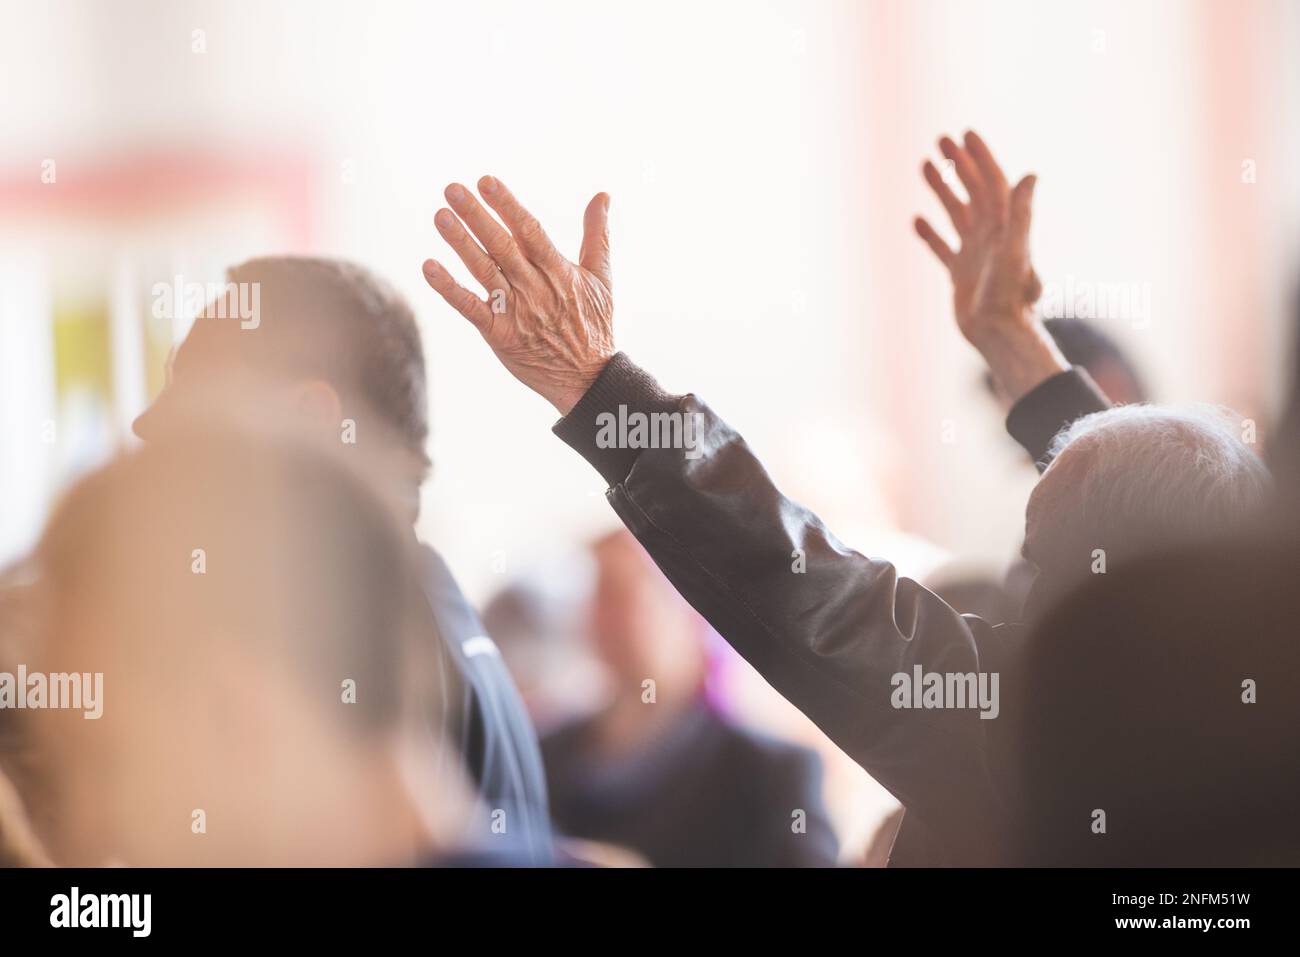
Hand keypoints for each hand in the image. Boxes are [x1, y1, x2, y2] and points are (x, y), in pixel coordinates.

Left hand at [422, 177, 614, 414]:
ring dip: (461, 244)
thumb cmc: (594, 325)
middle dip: (477, 216)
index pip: (530, 231)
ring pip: (485, 272)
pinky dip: (450, 289)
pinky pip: (471, 308)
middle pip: (502, 246)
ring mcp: (517, 312)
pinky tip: (430, 268)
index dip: (507, 205)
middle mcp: (536, 288)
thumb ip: (597, 235)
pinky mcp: (500, 334)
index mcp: (559, 272)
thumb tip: (603, 195)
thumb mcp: (602, 278)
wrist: (588, 379)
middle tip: (451, 189)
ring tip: (441, 217)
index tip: (485, 181)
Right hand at [914, 131, 1067, 401]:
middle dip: (957, 164)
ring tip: (923, 166)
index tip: (964, 134)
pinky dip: (931, 233)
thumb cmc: (1009, 297)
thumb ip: (1022, 214)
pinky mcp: (961, 274)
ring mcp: (974, 253)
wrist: (998, 334)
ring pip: (955, 212)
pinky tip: (917, 221)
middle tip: (940, 140)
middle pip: (973, 190)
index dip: (980, 157)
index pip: (992, 181)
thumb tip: (1030, 174)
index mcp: (1005, 225)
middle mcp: (991, 235)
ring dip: (941, 189)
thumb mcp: (1016, 251)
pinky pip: (943, 247)